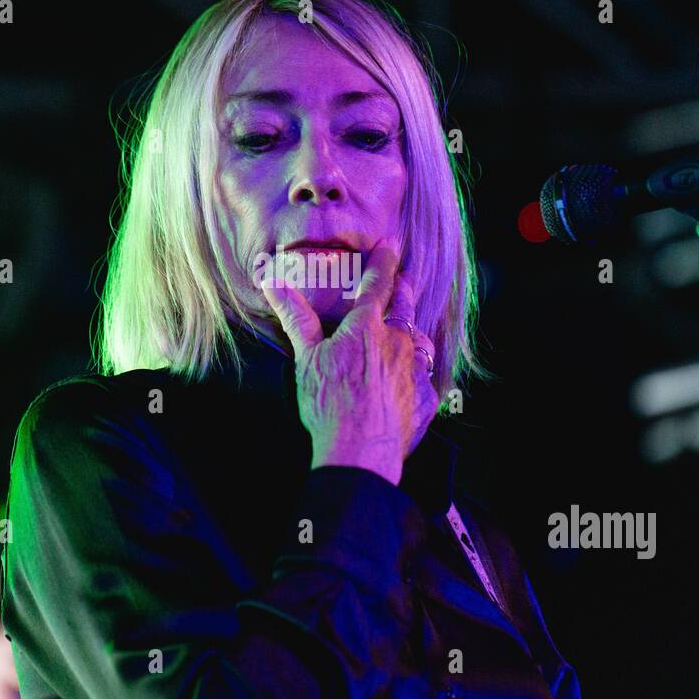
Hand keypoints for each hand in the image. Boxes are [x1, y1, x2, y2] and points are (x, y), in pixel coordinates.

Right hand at [260, 238, 439, 486]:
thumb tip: (272, 281)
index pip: (378, 285)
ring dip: (413, 333)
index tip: (390, 245)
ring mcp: (416, 370)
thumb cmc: (329, 404)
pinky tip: (407, 382)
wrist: (360, 453)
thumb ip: (295, 317)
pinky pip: (423, 378)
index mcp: (367, 328)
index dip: (384, 262)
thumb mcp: (306, 358)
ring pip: (420, 341)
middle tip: (406, 279)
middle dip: (405, 290)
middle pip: (405, 307)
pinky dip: (415, 374)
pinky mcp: (426, 398)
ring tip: (408, 331)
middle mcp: (398, 342)